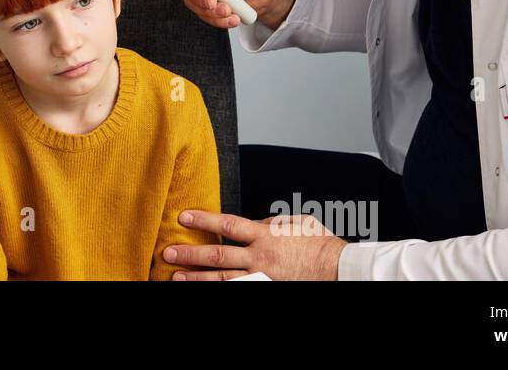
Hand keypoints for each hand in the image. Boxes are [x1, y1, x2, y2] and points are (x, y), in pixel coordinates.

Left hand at [162, 210, 346, 280]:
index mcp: (266, 236)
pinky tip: (203, 289)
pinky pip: (239, 290)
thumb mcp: (295, 222)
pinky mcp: (266, 289)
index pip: (228, 224)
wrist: (339, 269)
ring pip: (223, 279)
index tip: (184, 216)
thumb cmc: (320, 244)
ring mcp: (262, 277)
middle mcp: (260, 257)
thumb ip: (269, 222)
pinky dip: (221, 290)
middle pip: (217, 255)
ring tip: (175, 277)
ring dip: (197, 278)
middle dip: (190, 254)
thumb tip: (253, 223)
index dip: (204, 220)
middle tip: (168, 253)